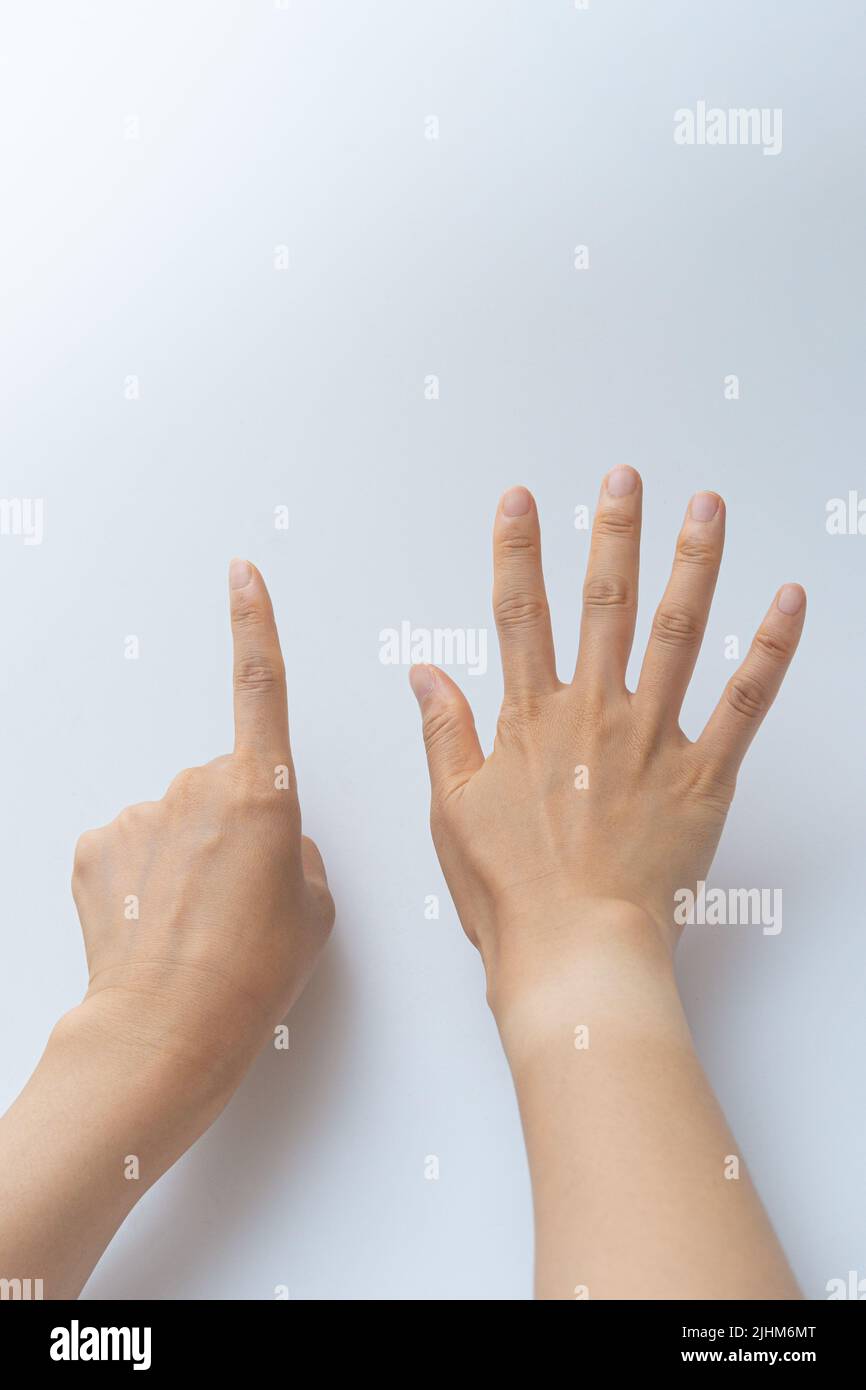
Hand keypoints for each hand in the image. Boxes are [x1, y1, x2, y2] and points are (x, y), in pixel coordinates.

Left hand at [68, 558, 333, 1094]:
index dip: (254, 623)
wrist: (167, 1029)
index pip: (260, 685)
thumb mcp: (315, 908)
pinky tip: (152, 921)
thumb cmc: (250, 974)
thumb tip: (270, 841)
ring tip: (194, 922)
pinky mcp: (96, 845)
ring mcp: (140, 814)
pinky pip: (129, 846)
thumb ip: (298, 851)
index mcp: (262, 793)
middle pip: (220, 785)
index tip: (242, 576)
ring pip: (172, 820)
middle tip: (236, 898)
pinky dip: (140, 877)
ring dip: (183, 858)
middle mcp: (196, 787)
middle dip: (229, 827)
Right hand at [410, 470, 804, 1009]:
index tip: (521, 498)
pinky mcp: (704, 777)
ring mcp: (653, 741)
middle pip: (604, 604)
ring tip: (705, 507)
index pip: (518, 613)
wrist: (574, 953)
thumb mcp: (451, 810)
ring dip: (693, 563)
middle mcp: (593, 715)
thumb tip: (424, 674)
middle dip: (614, 533)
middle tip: (625, 477)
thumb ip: (443, 733)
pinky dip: (770, 649)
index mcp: (530, 721)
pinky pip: (745, 703)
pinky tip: (788, 600)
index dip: (516, 550)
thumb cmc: (510, 893)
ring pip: (677, 633)